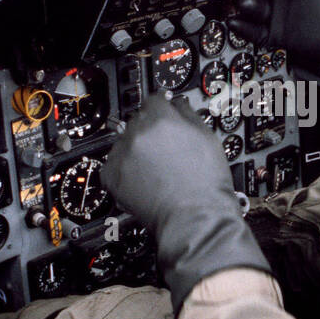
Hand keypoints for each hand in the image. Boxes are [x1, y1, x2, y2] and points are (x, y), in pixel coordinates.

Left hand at [101, 95, 270, 313]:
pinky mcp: (112, 177)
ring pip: (125, 142)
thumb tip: (178, 104)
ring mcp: (123, 156)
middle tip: (164, 149)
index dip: (161, 108)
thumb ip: (189, 114)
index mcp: (162, 119)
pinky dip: (123, 170)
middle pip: (138, 120)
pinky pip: (112, 164)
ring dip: (135, 149)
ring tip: (155, 169)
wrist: (196, 218)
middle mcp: (138, 134)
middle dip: (149, 131)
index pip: (154, 100)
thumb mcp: (208, 139)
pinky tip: (142, 179)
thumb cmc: (206, 185)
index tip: (162, 114)